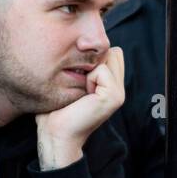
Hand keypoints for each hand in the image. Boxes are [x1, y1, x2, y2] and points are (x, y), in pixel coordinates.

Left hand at [35, 47, 125, 170]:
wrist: (57, 133)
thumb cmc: (57, 109)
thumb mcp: (74, 82)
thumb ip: (85, 66)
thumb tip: (83, 44)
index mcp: (112, 85)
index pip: (112, 52)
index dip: (95, 58)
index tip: (80, 80)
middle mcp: (119, 89)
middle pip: (113, 52)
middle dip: (95, 61)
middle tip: (82, 84)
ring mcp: (119, 93)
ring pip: (109, 57)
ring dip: (91, 70)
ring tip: (83, 90)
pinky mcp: (114, 96)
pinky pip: (102, 70)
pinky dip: (89, 79)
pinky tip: (84, 96)